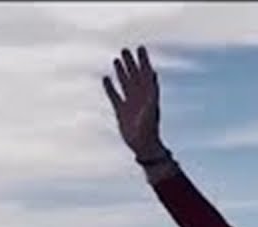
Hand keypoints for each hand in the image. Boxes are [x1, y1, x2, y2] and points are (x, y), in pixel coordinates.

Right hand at [102, 46, 165, 160]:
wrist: (142, 146)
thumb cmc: (149, 130)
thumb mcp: (150, 112)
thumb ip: (150, 97)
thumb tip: (152, 82)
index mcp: (149, 95)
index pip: (146, 74)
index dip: (144, 61)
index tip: (141, 48)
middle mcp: (140, 97)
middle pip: (135, 76)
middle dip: (131, 63)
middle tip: (125, 50)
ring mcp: (131, 104)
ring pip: (125, 84)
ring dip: (121, 72)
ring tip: (117, 59)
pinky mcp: (121, 111)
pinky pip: (115, 96)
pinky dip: (110, 88)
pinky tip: (105, 78)